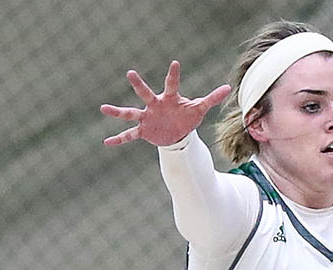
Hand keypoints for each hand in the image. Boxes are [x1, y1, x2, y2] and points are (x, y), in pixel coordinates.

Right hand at [100, 61, 231, 147]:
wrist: (177, 133)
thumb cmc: (187, 116)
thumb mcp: (199, 109)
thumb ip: (211, 98)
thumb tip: (228, 87)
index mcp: (169, 98)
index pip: (172, 84)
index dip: (174, 75)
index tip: (175, 63)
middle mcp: (154, 105)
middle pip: (145, 94)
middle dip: (139, 85)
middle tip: (130, 73)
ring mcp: (146, 117)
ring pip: (131, 113)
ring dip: (118, 112)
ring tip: (103, 108)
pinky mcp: (143, 131)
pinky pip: (129, 135)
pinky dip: (119, 139)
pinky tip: (106, 142)